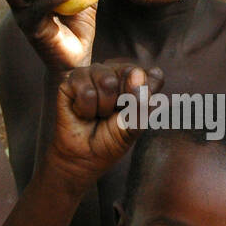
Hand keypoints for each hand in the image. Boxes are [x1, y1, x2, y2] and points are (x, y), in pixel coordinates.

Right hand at [48, 62, 164, 182]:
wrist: (85, 156)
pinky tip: (83, 113)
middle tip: (112, 114)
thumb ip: (143, 101)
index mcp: (138, 77)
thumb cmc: (113, 138)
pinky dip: (86, 110)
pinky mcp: (72, 79)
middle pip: (130, 73)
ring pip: (107, 81)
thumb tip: (137, 73)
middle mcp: (116, 69)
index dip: (144, 97)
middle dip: (123, 102)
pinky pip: (86, 91)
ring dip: (103, 107)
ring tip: (98, 114)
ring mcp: (93, 72)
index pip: (153, 75)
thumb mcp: (136, 125)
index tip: (133, 112)